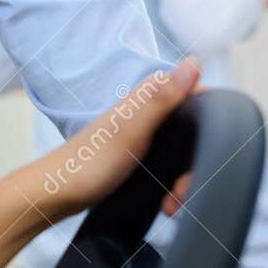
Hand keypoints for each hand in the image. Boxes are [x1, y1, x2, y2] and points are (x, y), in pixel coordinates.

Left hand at [4, 59, 201, 227]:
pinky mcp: (139, 152)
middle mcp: (147, 111)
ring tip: (171, 203)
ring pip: (182, 152)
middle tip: (181, 192)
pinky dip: (171, 184)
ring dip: (183, 180)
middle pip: (192, 131)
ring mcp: (143, 132)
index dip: (209, 125)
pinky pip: (168, 165)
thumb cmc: (89, 164)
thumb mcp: (132, 131)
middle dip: (193, 166)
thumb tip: (193, 63)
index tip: (206, 155)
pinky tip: (165, 201)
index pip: (197, 97)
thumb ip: (162, 98)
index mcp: (147, 98)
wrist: (58, 193)